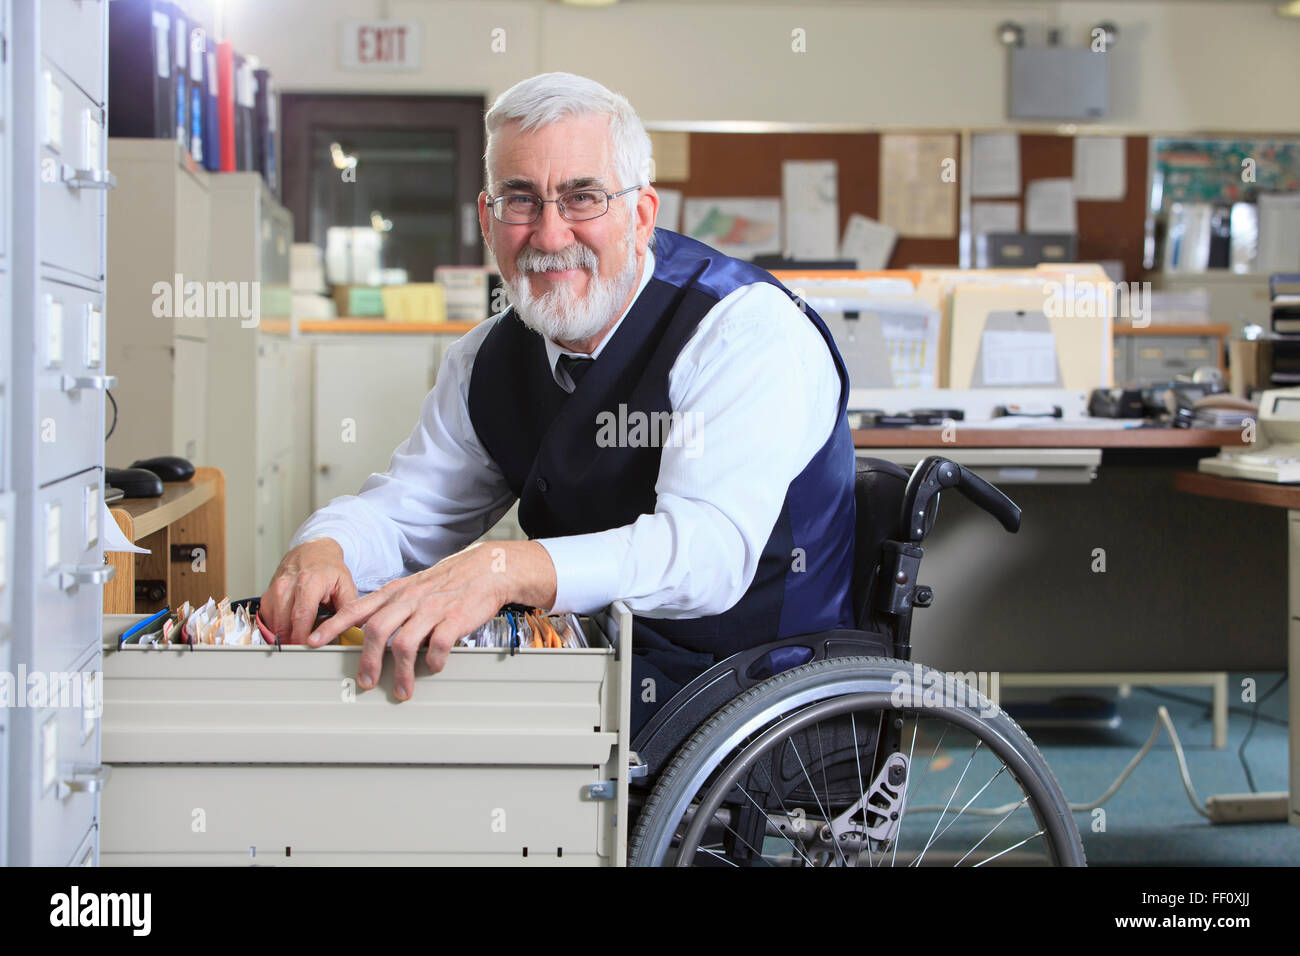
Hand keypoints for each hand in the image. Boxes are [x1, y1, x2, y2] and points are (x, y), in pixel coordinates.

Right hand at [259, 538, 357, 644]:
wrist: (312, 551)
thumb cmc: (329, 569)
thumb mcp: (346, 585)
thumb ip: (348, 607)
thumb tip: (355, 626)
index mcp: (309, 582)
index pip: (301, 615)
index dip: (302, 636)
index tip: (308, 648)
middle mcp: (287, 585)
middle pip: (283, 623)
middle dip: (292, 640)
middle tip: (304, 650)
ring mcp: (274, 589)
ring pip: (272, 622)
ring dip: (283, 636)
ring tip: (298, 640)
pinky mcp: (267, 594)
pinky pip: (266, 618)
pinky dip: (275, 627)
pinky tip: (288, 629)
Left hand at [308, 540, 556, 700]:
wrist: (488, 569)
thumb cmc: (450, 582)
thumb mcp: (414, 587)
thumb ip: (392, 606)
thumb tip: (368, 629)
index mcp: (397, 592)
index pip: (357, 608)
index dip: (334, 626)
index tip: (314, 642)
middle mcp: (410, 600)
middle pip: (376, 631)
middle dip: (367, 660)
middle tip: (365, 681)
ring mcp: (431, 609)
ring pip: (404, 643)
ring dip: (401, 673)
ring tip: (403, 690)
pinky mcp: (454, 619)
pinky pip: (438, 645)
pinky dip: (434, 661)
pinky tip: (435, 667)